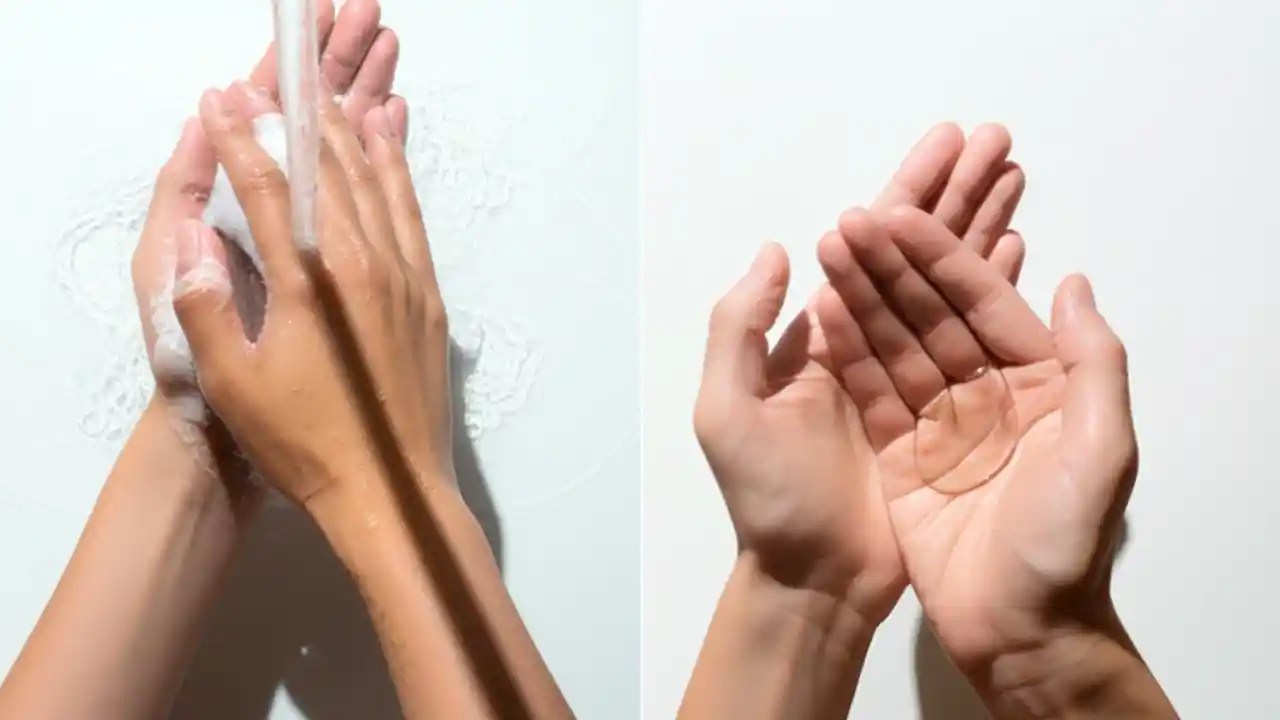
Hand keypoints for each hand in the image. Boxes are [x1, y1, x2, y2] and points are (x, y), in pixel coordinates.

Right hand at [128, 0, 406, 490]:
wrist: (392, 492)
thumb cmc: (307, 445)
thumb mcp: (232, 385)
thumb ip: (206, 308)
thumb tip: (194, 241)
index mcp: (310, 283)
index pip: (268, 189)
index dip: (240, 139)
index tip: (220, 103)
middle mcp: (364, 266)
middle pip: (326, 172)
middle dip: (292, 123)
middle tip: (266, 86)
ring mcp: (405, 278)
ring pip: (375, 184)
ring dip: (345, 134)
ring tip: (322, 95)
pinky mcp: (430, 297)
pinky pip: (412, 215)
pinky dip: (396, 172)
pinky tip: (386, 144)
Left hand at [693, 123, 1028, 623]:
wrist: (814, 580)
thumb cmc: (768, 501)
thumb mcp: (728, 411)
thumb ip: (740, 327)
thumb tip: (777, 249)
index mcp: (819, 336)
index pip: (872, 246)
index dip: (910, 191)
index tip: (947, 142)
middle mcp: (866, 343)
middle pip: (918, 253)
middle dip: (956, 195)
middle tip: (996, 140)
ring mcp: (909, 375)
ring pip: (949, 285)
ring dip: (982, 230)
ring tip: (1016, 179)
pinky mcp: (943, 410)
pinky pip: (969, 338)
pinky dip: (991, 294)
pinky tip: (1019, 256)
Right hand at [816, 207, 1138, 691]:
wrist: (1020, 632)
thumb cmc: (1065, 543)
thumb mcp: (1103, 448)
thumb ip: (1094, 362)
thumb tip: (1071, 281)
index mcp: (1038, 383)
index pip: (983, 304)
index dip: (942, 258)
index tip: (901, 215)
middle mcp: (985, 393)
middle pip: (931, 316)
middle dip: (891, 268)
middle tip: (849, 222)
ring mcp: (938, 424)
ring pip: (895, 347)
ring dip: (863, 298)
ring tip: (828, 252)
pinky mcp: (899, 456)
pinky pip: (871, 395)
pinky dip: (847, 355)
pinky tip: (822, 314)